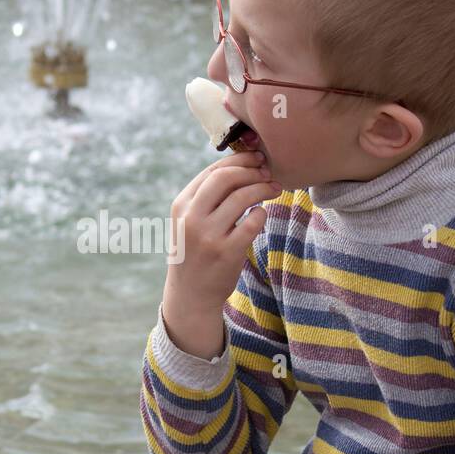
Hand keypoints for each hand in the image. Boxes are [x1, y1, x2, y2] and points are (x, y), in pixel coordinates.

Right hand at [162, 150, 280, 357]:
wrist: (190, 294)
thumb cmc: (194, 252)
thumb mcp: (188, 222)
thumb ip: (206, 197)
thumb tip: (240, 166)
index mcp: (181, 205)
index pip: (212, 170)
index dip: (239, 160)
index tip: (256, 159)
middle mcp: (192, 218)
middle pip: (226, 178)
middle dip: (252, 171)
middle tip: (267, 173)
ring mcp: (208, 236)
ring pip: (242, 197)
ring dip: (263, 188)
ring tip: (273, 189)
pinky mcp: (226, 252)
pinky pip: (252, 222)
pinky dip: (261, 213)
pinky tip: (262, 214)